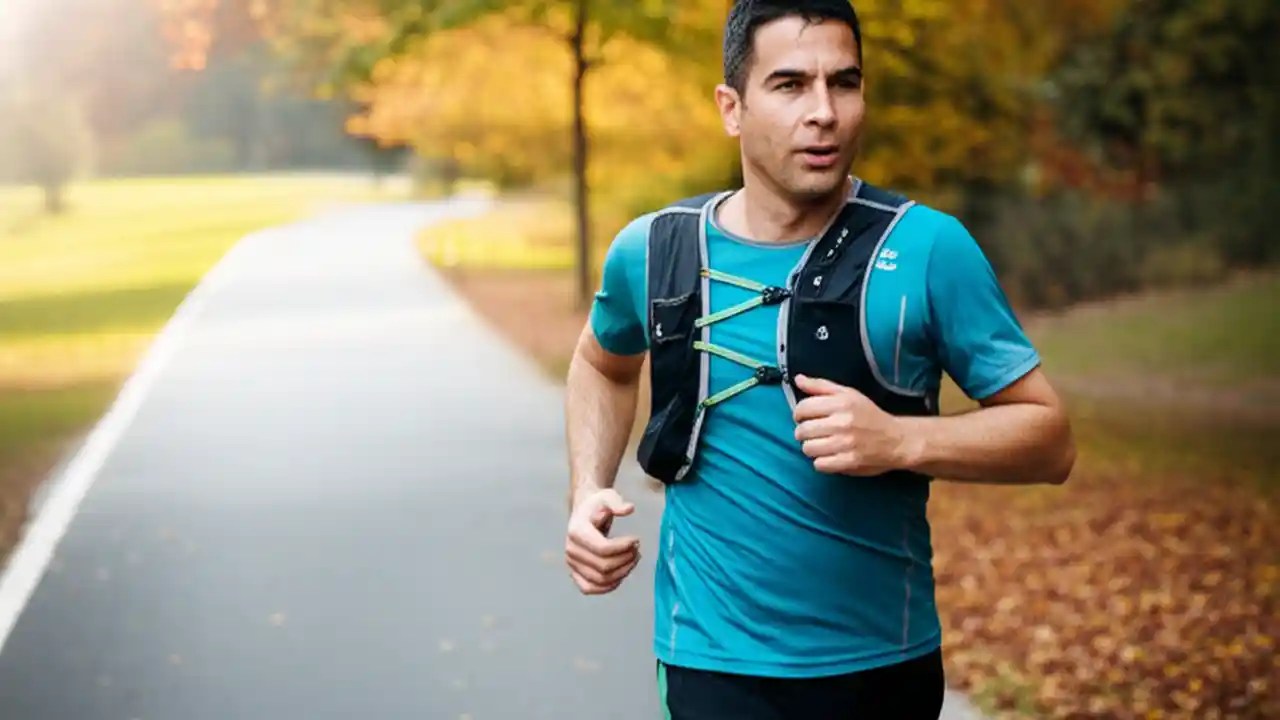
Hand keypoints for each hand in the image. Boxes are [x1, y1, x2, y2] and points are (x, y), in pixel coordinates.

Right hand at [565, 488, 640, 594]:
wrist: (585, 513)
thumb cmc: (598, 505)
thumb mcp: (608, 496)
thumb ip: (617, 502)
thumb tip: (629, 509)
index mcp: (576, 531)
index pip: (602, 548)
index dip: (623, 547)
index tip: (636, 539)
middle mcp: (571, 550)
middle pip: (603, 566)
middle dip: (625, 560)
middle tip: (637, 550)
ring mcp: (572, 564)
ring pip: (599, 579)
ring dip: (622, 573)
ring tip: (633, 559)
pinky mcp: (575, 573)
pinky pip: (589, 588)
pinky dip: (607, 587)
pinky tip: (622, 575)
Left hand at [792, 374, 912, 475]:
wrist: (896, 439)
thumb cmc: (869, 415)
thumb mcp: (848, 394)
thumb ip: (821, 386)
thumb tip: (798, 379)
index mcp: (841, 402)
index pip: (802, 408)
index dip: (799, 414)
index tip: (805, 417)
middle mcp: (842, 422)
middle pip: (802, 430)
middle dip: (805, 432)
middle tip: (816, 432)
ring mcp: (845, 443)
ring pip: (808, 448)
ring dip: (813, 448)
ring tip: (823, 444)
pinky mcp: (849, 462)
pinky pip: (819, 464)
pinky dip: (822, 462)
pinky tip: (831, 456)